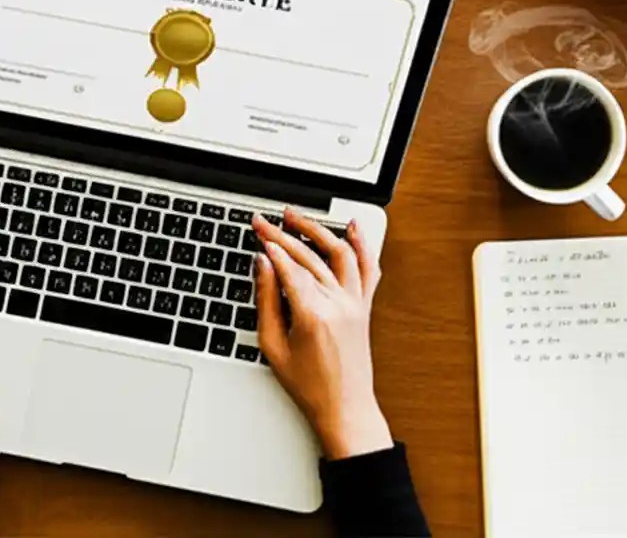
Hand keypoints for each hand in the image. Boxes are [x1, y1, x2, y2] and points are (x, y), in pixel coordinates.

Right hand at [252, 209, 392, 459]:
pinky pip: (368, 269)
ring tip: (297, 218)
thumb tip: (262, 267)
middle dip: (283, 235)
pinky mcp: (364, 307)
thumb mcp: (273, 345)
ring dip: (317, 230)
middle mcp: (338, 304)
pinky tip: (353, 228)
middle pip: (309, 256)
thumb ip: (266, 301)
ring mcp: (355, 303)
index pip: (288, 267)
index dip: (271, 245)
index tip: (258, 231)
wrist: (345, 408)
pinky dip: (362, 245)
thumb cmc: (309, 386)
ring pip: (338, 254)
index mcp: (313, 314)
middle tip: (264, 222)